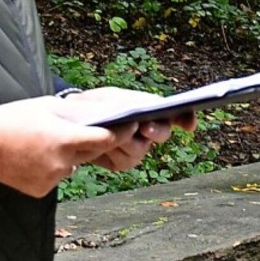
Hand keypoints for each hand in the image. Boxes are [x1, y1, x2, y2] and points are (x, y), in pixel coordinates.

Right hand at [0, 96, 132, 197]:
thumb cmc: (13, 118)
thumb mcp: (48, 106)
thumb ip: (77, 114)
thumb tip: (102, 115)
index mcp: (65, 139)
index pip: (106, 140)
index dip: (120, 133)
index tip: (130, 126)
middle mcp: (62, 163)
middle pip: (92, 153)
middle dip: (93, 142)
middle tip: (85, 129)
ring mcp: (51, 179)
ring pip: (74, 166)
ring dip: (70, 155)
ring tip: (47, 141)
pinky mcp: (40, 190)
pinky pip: (57, 177)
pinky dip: (53, 167)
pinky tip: (35, 156)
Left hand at [56, 87, 198, 170]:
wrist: (71, 121)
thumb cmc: (94, 104)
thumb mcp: (107, 97)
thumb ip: (125, 103)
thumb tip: (139, 113)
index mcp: (151, 110)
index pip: (176, 114)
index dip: (185, 118)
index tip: (188, 125)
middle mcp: (149, 130)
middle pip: (162, 133)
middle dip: (156, 131)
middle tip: (146, 127)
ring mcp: (137, 148)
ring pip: (140, 150)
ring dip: (126, 141)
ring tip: (112, 135)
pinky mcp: (122, 162)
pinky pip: (123, 161)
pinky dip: (112, 153)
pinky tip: (100, 148)